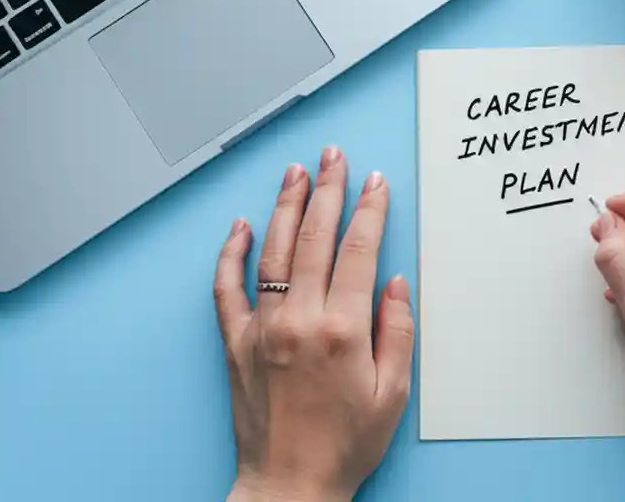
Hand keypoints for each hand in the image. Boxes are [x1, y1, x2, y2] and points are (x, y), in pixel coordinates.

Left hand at [213, 147, 414, 501]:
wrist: (290, 485)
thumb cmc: (345, 444)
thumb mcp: (393, 392)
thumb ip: (397, 331)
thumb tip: (394, 281)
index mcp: (343, 329)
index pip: (359, 250)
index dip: (370, 209)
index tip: (376, 182)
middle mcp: (299, 319)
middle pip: (314, 237)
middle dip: (328, 190)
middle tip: (333, 156)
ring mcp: (262, 328)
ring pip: (272, 250)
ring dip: (285, 206)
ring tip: (296, 172)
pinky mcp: (235, 344)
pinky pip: (228, 287)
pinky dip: (230, 253)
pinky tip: (239, 224)